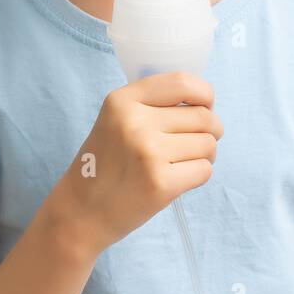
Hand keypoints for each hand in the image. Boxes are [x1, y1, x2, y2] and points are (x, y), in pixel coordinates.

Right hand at [51, 71, 222, 255]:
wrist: (82, 211)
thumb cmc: (106, 164)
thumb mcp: (115, 120)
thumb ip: (152, 103)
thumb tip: (204, 101)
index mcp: (122, 101)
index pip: (183, 83)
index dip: (205, 95)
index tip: (204, 107)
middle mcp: (134, 122)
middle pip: (203, 116)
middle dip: (211, 130)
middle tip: (195, 143)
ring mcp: (148, 153)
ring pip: (208, 144)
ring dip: (204, 155)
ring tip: (181, 162)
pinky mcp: (160, 184)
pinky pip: (204, 170)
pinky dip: (197, 175)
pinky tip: (177, 179)